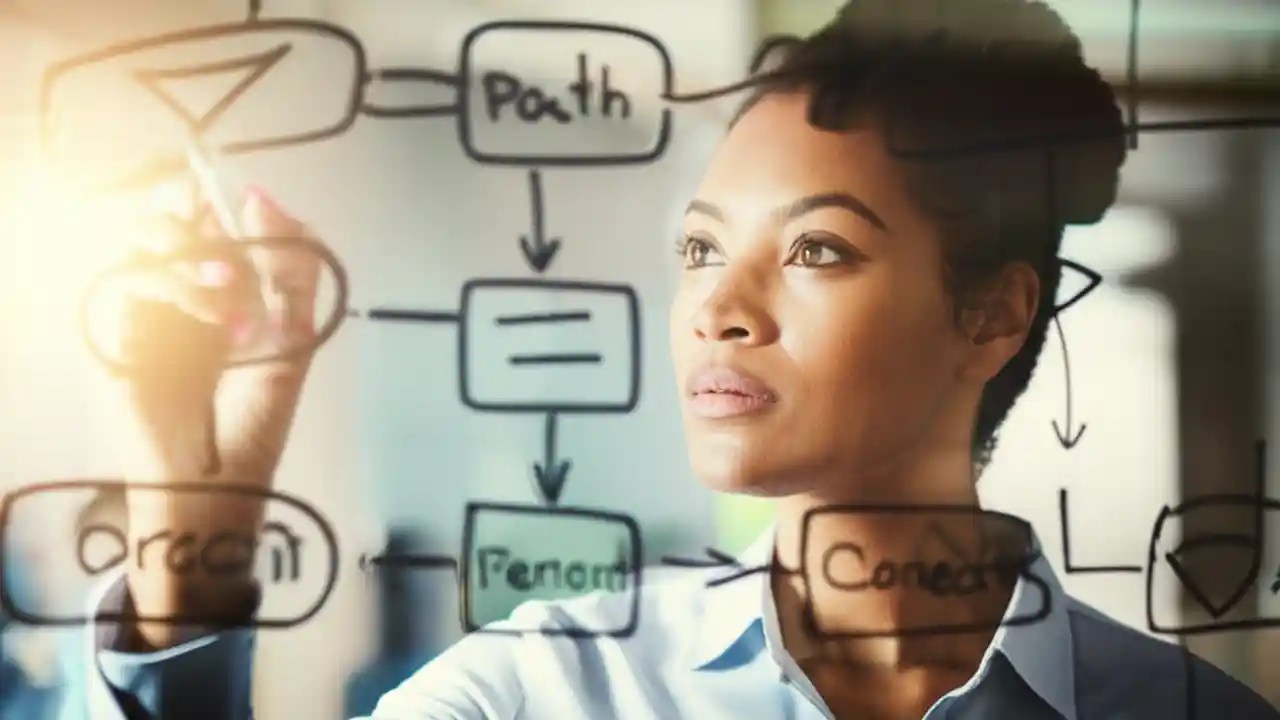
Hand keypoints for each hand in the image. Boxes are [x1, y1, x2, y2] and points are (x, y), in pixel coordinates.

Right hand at [115, 185, 320, 646]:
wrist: (215, 482)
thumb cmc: (254, 421)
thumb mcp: (293, 340)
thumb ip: (289, 271)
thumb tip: (261, 197)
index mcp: (225, 289)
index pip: (211, 217)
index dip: (225, 203)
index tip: (251, 209)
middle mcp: (181, 291)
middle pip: (169, 215)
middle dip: (203, 222)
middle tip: (235, 260)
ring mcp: (146, 308)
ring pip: (141, 236)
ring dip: (191, 253)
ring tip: (229, 292)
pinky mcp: (114, 330)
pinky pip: (125, 277)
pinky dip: (169, 282)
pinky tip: (211, 320)